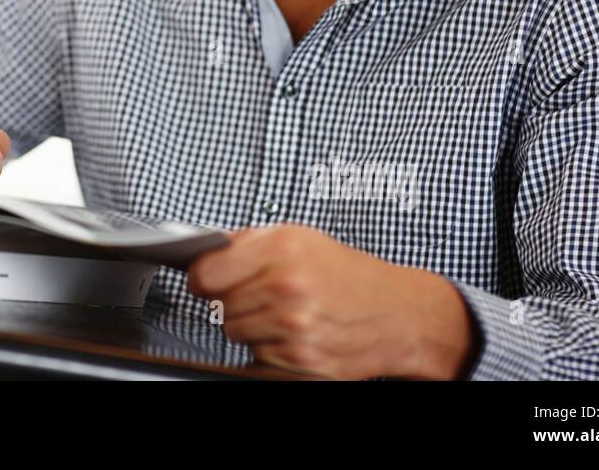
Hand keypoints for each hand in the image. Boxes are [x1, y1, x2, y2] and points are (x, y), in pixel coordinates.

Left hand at [186, 224, 477, 378]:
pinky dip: (269, 347)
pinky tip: (295, 332)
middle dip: (233, 299)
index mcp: (282, 248)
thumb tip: (203, 253)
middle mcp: (287, 287)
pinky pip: (256, 355)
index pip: (206, 272)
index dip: (201, 276)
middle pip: (218, 304)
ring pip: (234, 331)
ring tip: (284, 311)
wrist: (397, 313)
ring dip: (251, 324)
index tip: (204, 278)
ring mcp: (294, 327)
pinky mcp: (300, 360)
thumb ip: (247, 242)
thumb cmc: (348, 274)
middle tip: (263, 292)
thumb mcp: (300, 238)